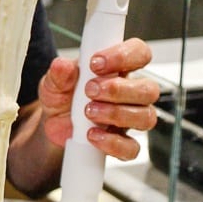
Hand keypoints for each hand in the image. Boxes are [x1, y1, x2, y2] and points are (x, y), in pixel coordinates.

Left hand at [38, 39, 159, 161]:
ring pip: (146, 117)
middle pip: (149, 89)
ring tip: (88, 112)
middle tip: (90, 90)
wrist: (52, 124)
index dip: (124, 56)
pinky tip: (92, 135)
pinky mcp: (121, 142)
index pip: (139, 53)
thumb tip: (63, 66)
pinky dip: (112, 143)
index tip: (96, 63)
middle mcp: (130, 93)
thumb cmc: (62, 96)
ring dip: (116, 114)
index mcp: (118, 69)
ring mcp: (129, 119)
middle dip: (119, 89)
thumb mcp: (54, 81)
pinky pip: (131, 148)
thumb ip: (59, 73)